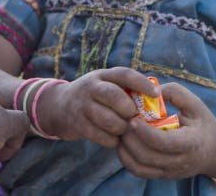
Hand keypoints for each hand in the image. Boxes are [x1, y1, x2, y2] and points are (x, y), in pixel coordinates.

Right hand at [37, 67, 158, 147]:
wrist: (59, 106)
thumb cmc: (93, 96)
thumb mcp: (104, 84)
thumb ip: (124, 89)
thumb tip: (155, 98)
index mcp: (102, 75)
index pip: (124, 74)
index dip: (142, 83)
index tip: (156, 94)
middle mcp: (90, 87)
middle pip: (115, 97)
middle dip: (129, 110)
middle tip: (133, 117)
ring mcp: (82, 105)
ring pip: (109, 120)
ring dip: (121, 128)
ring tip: (123, 129)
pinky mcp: (77, 124)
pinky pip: (101, 136)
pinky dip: (112, 140)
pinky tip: (114, 139)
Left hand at [116, 82, 215, 178]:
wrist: (215, 152)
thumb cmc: (202, 123)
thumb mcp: (195, 104)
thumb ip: (174, 93)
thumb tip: (150, 90)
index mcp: (191, 143)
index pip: (164, 142)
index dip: (145, 132)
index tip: (133, 118)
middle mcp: (180, 162)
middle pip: (147, 156)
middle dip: (129, 138)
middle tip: (121, 120)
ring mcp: (170, 171)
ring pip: (140, 166)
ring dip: (125, 148)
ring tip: (120, 129)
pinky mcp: (162, 175)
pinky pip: (138, 171)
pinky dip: (125, 158)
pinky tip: (123, 142)